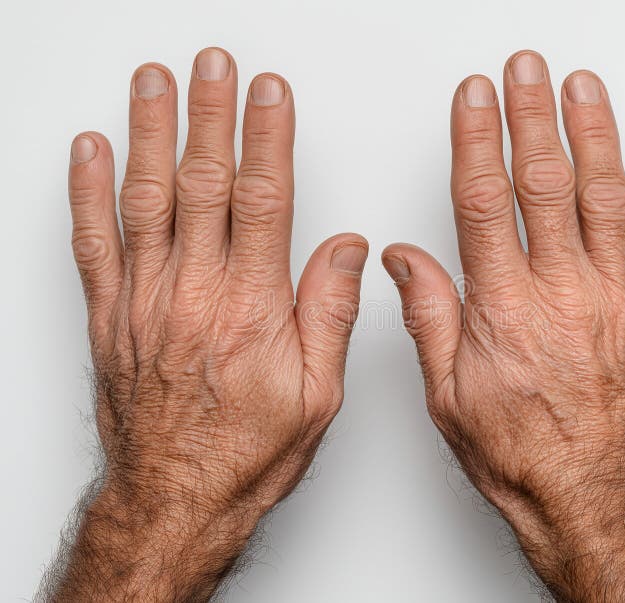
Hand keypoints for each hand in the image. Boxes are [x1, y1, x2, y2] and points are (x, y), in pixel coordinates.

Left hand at [54, 47, 366, 601]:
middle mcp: (192, 295)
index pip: (261, 201)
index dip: (266, 138)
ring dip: (150, 132)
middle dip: (209, 113)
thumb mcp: (318, 395)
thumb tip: (348, 250)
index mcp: (249, 309)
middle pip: (201, 184)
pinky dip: (88, 191)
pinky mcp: (110, 316)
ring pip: (145, 199)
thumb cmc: (245, 452)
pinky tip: (91, 151)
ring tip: (154, 82)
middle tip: (212, 63)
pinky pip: (93, 243)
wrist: (175, 498)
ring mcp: (144, 302)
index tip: (269, 93)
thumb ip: (331, 313)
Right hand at [383, 50, 624, 600]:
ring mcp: (618, 301)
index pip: (484, 202)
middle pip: (545, 183)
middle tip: (527, 69)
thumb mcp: (449, 396)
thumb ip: (429, 316)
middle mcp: (564, 295)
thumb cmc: (524, 457)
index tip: (475, 98)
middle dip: (533, 115)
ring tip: (583, 88)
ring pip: (607, 197)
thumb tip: (404, 259)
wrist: (594, 502)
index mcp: (505, 311)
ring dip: (594, 134)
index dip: (478, 140)